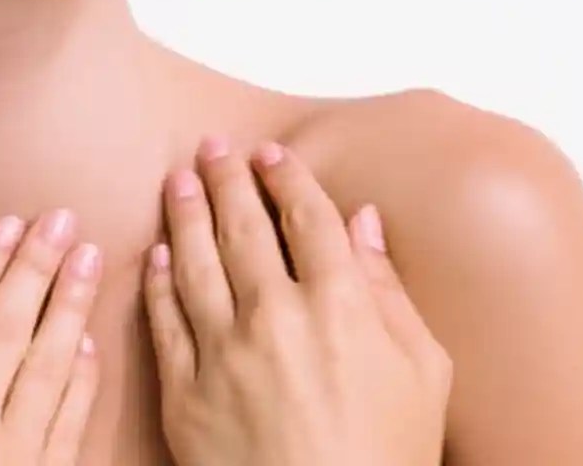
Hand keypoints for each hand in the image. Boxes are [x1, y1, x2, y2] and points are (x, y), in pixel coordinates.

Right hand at [0, 210, 101, 464]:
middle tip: (64, 221)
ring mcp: (15, 454)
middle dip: (35, 270)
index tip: (8, 225)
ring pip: (48, 365)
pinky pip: (71, 420)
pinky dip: (83, 379)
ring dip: (72, 307)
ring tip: (90, 258)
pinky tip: (91, 343)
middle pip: (5, 330)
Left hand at [145, 137, 451, 465]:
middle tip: (213, 147)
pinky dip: (158, 282)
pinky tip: (157, 255)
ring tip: (179, 180)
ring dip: (185, 213)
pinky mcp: (185, 394)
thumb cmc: (388, 457)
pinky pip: (164, 322)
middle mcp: (276, 316)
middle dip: (227, 179)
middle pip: (243, 227)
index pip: (307, 217)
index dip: (288, 177)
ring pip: (195, 263)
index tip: (272, 154)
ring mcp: (223, 354)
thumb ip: (391, 290)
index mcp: (341, 304)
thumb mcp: (424, 370)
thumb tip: (365, 224)